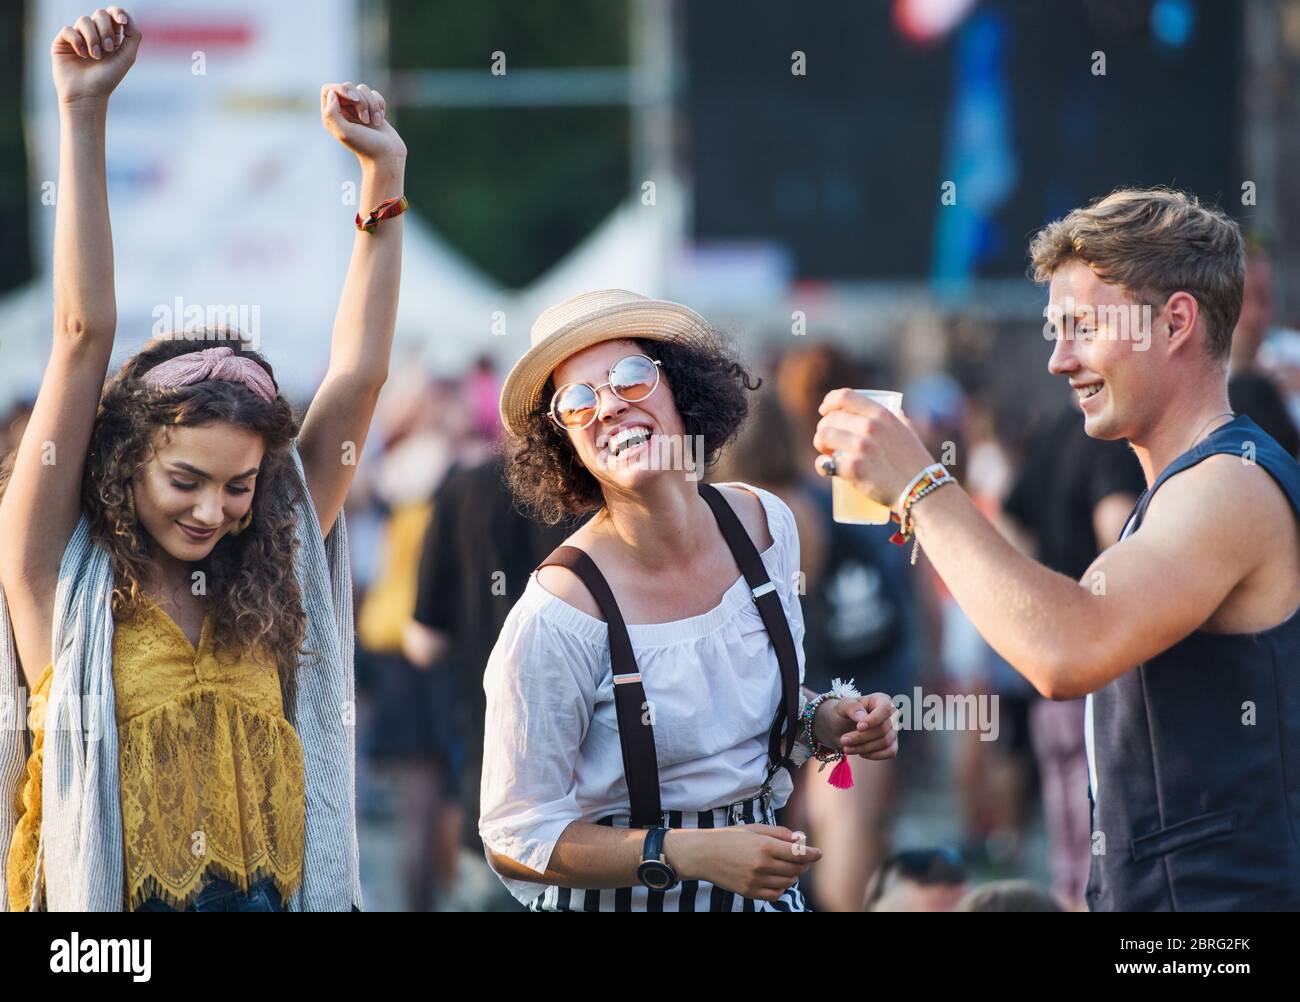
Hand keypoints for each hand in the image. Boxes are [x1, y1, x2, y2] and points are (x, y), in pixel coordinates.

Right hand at [52, 7, 140, 105]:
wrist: (87, 94)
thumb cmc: (108, 78)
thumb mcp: (127, 57)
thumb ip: (133, 36)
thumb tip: (127, 17)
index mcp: (111, 36)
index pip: (113, 14)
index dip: (117, 12)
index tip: (122, 21)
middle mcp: (94, 34)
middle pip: (100, 14)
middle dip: (106, 30)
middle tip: (109, 49)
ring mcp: (78, 36)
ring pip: (84, 20)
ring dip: (93, 38)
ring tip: (95, 56)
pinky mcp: (63, 41)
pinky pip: (68, 29)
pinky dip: (77, 41)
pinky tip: (82, 55)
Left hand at [321, 82, 406, 170]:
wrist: (387, 156)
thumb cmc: (366, 146)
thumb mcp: (344, 132)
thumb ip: (331, 113)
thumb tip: (333, 93)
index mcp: (331, 116)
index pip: (329, 89)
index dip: (341, 89)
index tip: (354, 99)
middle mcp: (343, 111)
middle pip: (348, 87)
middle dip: (361, 100)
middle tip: (365, 119)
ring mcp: (358, 109)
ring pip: (363, 89)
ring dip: (372, 105)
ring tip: (374, 122)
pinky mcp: (372, 108)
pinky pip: (375, 94)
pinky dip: (380, 105)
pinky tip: (380, 120)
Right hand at [664, 825, 819, 901]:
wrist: (704, 854)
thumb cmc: (729, 837)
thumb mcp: (755, 828)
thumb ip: (779, 833)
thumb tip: (800, 839)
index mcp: (765, 846)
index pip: (799, 854)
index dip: (812, 854)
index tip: (818, 853)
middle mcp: (762, 865)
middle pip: (796, 869)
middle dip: (802, 863)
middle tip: (799, 857)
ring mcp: (755, 881)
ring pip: (787, 883)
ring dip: (791, 875)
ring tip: (783, 866)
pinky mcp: (749, 892)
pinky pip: (775, 894)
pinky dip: (780, 888)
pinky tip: (774, 878)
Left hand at [813, 388, 936, 506]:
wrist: (920, 490)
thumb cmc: (914, 463)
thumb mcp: (908, 431)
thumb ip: (897, 419)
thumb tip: (894, 410)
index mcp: (882, 414)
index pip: (845, 396)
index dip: (830, 401)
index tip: (824, 410)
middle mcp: (870, 427)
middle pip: (830, 419)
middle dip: (824, 428)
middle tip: (828, 441)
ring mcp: (860, 447)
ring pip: (823, 436)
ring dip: (820, 444)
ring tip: (827, 452)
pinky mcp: (852, 468)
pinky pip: (824, 463)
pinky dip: (822, 466)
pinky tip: (826, 468)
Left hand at [817, 691, 898, 759]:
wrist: (841, 728)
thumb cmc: (844, 713)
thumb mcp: (843, 706)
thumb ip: (852, 708)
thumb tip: (862, 718)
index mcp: (881, 700)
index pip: (885, 709)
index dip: (873, 720)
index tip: (858, 727)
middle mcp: (892, 714)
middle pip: (883, 729)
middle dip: (861, 737)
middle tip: (843, 740)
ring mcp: (894, 730)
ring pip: (885, 742)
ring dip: (864, 748)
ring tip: (846, 748)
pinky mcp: (892, 744)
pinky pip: (890, 752)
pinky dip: (874, 755)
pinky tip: (860, 753)